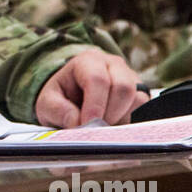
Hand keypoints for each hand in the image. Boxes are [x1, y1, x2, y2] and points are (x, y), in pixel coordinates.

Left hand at [34, 50, 148, 127]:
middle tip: (95, 130)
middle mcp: (112, 64)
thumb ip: (58, 111)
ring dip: (120, 118)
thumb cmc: (60, 97)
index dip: (95, 105)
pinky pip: (144, 106)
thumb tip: (77, 123)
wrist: (71, 94)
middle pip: (123, 87)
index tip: (88, 125)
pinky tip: (113, 124)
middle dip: (109, 114)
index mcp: (87, 61)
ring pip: (137, 98)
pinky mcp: (140, 90)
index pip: (97, 79)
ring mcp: (129, 76)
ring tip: (102, 126)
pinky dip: (129, 119)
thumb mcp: (47, 103)